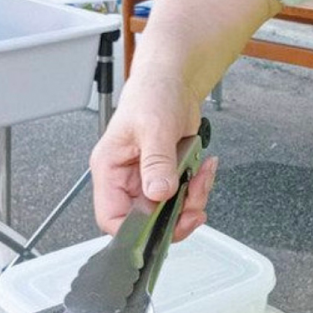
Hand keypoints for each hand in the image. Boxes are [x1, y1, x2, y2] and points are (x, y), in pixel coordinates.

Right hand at [89, 74, 216, 240]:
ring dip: (191, 201)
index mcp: (109, 170)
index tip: (162, 226)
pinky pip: (183, 197)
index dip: (134, 231)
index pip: (111, 218)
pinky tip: (204, 169)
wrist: (174, 81)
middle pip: (145, 221)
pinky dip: (198, 189)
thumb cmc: (152, 94)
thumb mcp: (154, 128)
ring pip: (168, 212)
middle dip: (174, 217)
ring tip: (202, 177)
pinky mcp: (168, 176)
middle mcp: (126, 180)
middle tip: (194, 206)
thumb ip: (156, 162)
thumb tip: (158, 193)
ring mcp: (148, 180)